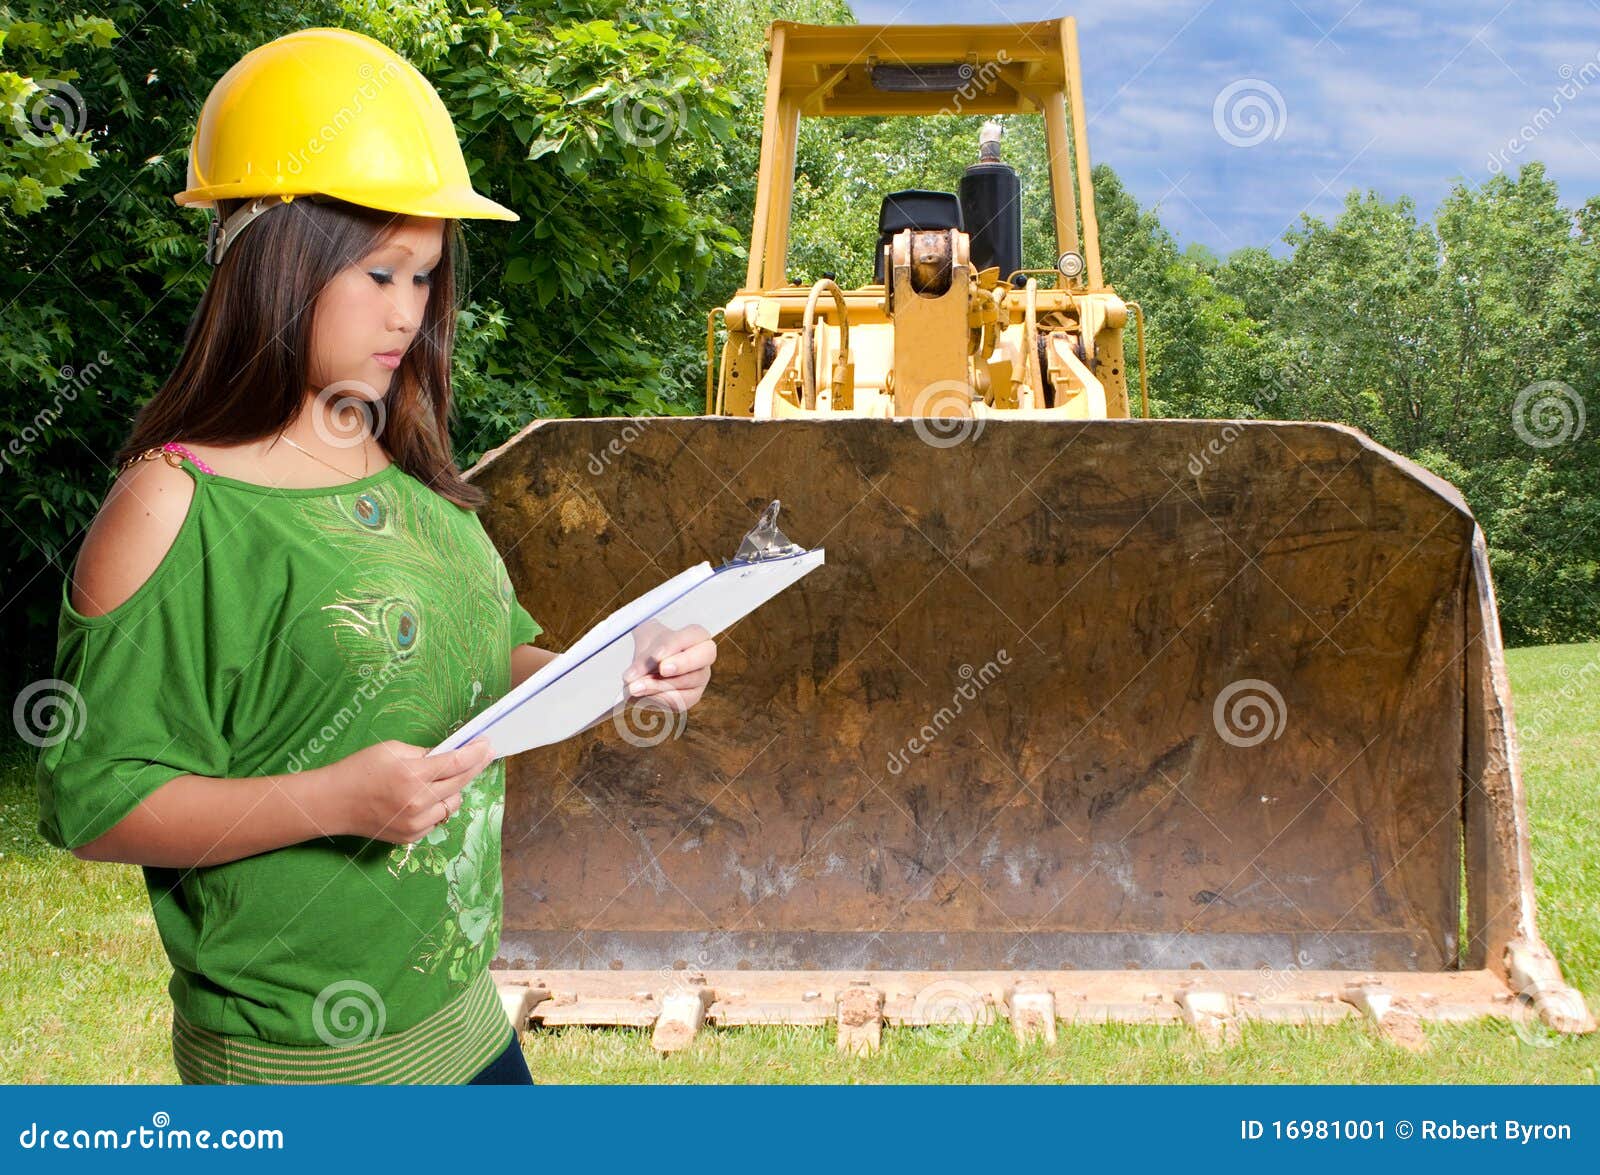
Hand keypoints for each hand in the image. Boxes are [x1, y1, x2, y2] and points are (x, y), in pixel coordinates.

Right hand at [326, 737, 494, 843]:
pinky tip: (424, 798)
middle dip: (475, 767)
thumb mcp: (392, 750)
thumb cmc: (360, 769)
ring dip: (453, 790)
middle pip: (460, 783)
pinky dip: (437, 807)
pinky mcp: (411, 837)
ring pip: (453, 804)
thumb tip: (449, 754)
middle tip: (484, 755)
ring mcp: (415, 823)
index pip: (456, 763)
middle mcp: (417, 801)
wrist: (333, 803)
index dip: (475, 753)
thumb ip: (424, 753)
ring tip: (441, 780)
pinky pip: (438, 819)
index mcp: (411, 775)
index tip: (487, 744)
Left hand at [622, 621, 716, 712]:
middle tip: (661, 670)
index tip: (656, 656)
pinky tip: (642, 696)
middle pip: (705, 656)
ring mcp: (701, 678)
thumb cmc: (651, 649)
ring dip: (660, 686)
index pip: (695, 634)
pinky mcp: (691, 697)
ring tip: (635, 687)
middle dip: (682, 664)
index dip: (675, 645)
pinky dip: (658, 699)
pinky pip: (680, 702)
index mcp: (697, 636)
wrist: (649, 663)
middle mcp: (704, 656)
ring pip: (689, 683)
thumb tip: (633, 678)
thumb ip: (642, 658)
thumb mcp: (643, 645)